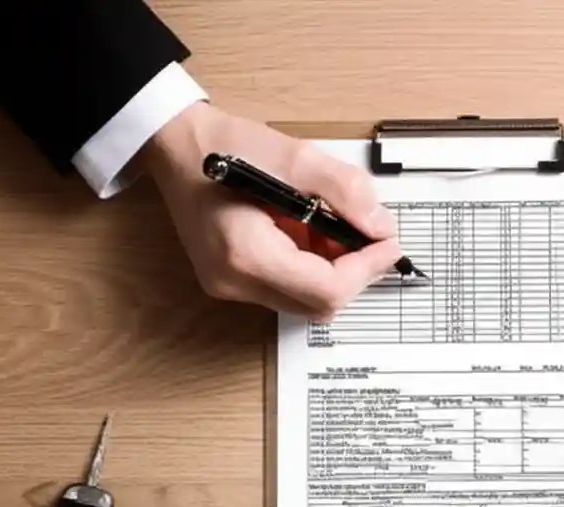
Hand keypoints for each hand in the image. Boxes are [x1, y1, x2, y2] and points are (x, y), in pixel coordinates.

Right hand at [139, 102, 400, 320]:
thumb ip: (344, 192)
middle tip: (370, 235)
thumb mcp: (294, 156)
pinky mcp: (232, 280)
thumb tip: (380, 226)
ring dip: (334, 270)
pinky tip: (310, 231)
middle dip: (354, 273)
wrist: (175, 144)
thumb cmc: (222, 145)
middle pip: (318, 305)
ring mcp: (230, 286)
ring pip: (305, 301)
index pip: (326, 289)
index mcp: (246, 254)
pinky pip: (287, 288)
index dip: (367, 268)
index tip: (388, 242)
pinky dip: (311, 266)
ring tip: (334, 226)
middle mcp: (235, 281)